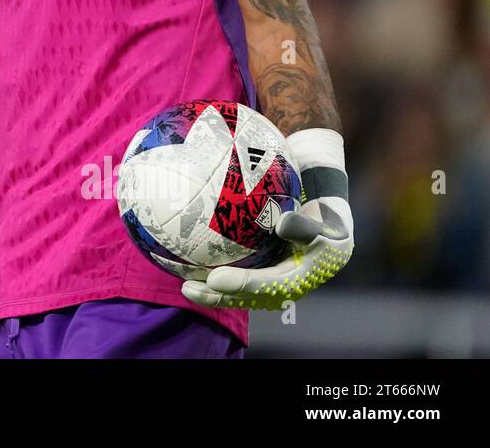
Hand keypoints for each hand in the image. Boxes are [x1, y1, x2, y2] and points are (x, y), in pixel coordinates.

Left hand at [182, 128, 352, 309]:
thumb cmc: (325, 216)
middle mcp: (286, 285)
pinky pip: (239, 275)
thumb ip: (305, 225)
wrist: (329, 220)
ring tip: (185, 287)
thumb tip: (282, 225)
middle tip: (189, 289)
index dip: (243, 285)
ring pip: (240, 291)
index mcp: (303, 277)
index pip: (271, 285)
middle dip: (219, 296)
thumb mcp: (326, 221)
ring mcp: (274, 281)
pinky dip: (217, 273)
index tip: (215, 280)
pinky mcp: (265, 272)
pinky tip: (190, 267)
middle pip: (248, 295)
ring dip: (213, 291)